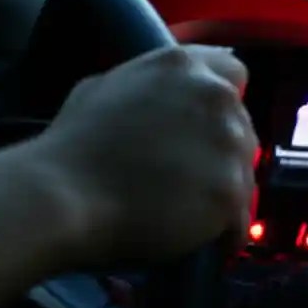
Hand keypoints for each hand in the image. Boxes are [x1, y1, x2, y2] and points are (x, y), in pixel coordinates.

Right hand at [32, 45, 258, 265]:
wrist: (62, 195)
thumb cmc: (72, 145)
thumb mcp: (105, 87)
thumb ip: (149, 87)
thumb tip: (162, 99)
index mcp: (184, 65)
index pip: (234, 74)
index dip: (220, 105)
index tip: (204, 129)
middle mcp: (215, 97)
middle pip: (243, 129)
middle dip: (220, 153)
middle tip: (186, 178)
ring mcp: (227, 144)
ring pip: (245, 175)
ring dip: (223, 194)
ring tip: (186, 214)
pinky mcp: (230, 191)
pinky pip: (240, 219)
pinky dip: (223, 233)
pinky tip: (199, 242)